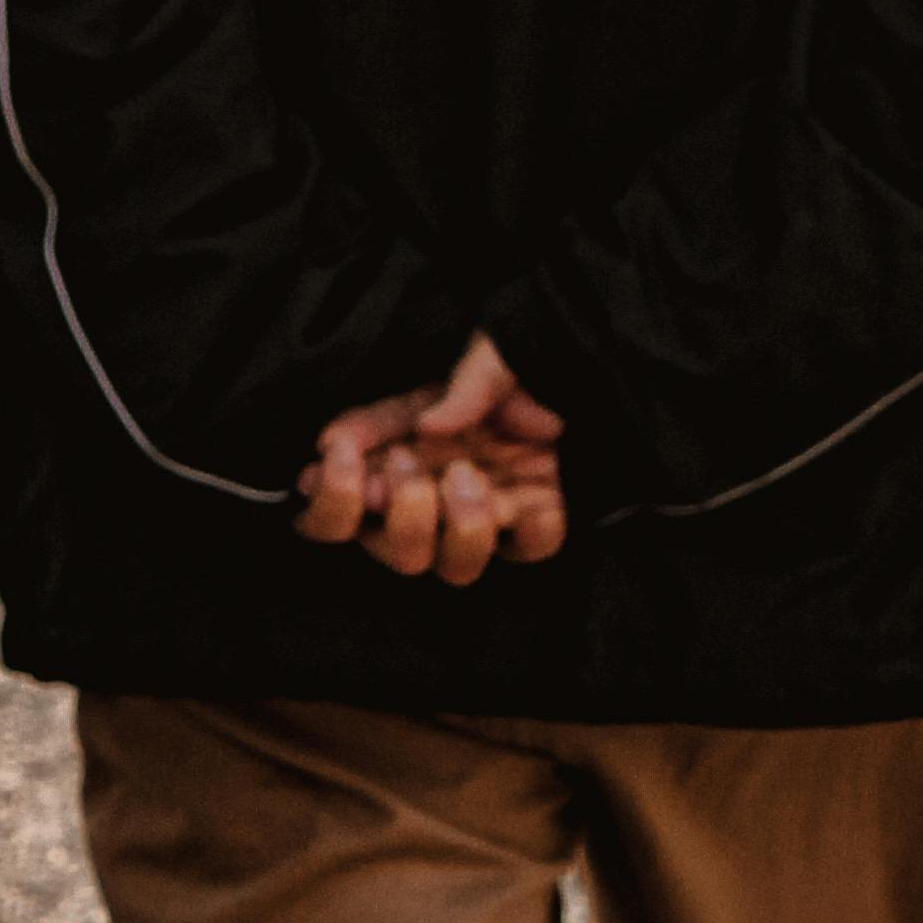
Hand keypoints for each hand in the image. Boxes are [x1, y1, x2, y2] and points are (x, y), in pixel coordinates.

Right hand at [296, 331, 565, 584]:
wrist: (591, 358)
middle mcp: (438, 495)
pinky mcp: (538, 522)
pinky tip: (540, 497)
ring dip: (459, 528)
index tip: (339, 455)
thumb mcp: (488, 353)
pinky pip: (530, 551)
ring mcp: (489, 513)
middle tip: (408, 463)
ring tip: (469, 476)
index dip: (332, 499)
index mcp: (400, 456)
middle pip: (395, 553)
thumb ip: (458, 384)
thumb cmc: (523, 359)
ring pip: (455, 569)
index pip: (339, 511)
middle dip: (399, 515)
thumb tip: (429, 426)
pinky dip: (532, 530)